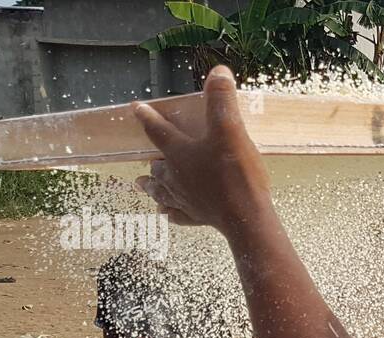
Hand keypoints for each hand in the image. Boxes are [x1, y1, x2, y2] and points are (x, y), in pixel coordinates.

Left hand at [131, 66, 273, 235]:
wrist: (246, 218)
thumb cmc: (236, 174)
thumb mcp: (231, 131)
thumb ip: (222, 101)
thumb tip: (218, 72)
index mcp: (179, 152)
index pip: (157, 130)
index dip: (147, 116)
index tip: (136, 108)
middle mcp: (176, 176)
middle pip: (157, 165)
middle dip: (152, 159)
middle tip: (148, 157)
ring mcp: (184, 199)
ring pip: (161, 191)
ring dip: (152, 186)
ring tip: (143, 185)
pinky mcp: (196, 217)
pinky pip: (177, 214)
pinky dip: (170, 212)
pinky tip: (167, 213)